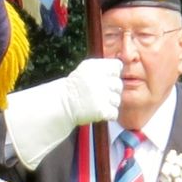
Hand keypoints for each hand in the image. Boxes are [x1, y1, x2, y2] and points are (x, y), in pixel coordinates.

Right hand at [5, 59, 122, 166]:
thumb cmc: (73, 88)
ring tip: (96, 104)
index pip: (117, 66)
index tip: (105, 79)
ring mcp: (101, 96)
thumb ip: (102, 67)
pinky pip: (114, 113)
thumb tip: (120, 68)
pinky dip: (108, 115)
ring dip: (109, 103)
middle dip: (111, 90)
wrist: (61, 106)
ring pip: (117, 100)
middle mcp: (99, 79)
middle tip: (98, 95)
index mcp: (95, 67)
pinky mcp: (102, 110)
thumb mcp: (85, 70)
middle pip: (118, 84)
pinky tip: (98, 112)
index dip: (113, 74)